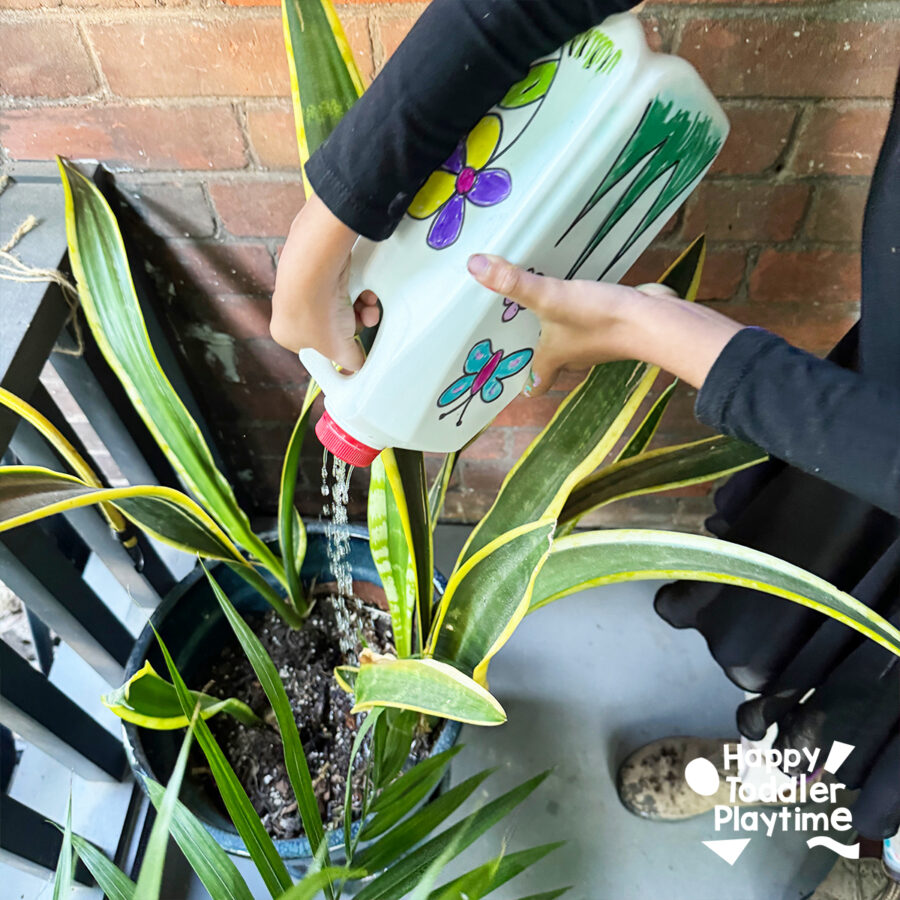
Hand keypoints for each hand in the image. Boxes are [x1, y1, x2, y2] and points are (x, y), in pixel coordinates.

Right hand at [270, 192, 380, 370]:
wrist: (316, 266)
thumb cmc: (317, 309)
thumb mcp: (339, 349)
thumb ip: (350, 361)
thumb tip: (357, 365)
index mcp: (286, 335)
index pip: (318, 349)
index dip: (338, 348)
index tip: (353, 346)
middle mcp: (290, 311)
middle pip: (333, 326)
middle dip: (354, 325)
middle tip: (364, 322)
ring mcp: (303, 288)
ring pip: (341, 306)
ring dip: (362, 309)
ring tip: (368, 307)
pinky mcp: (317, 270)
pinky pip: (342, 287)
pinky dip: (357, 290)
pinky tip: (365, 292)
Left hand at [466, 253, 742, 394]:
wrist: (656, 320)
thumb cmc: (599, 319)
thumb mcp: (550, 297)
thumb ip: (514, 283)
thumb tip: (472, 266)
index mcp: (555, 359)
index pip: (535, 384)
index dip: (522, 384)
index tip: (506, 375)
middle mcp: (577, 357)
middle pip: (552, 360)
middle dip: (535, 349)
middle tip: (512, 331)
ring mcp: (599, 341)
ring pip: (573, 339)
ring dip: (559, 328)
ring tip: (537, 306)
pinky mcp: (617, 322)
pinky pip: (593, 318)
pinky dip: (583, 309)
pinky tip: (576, 288)